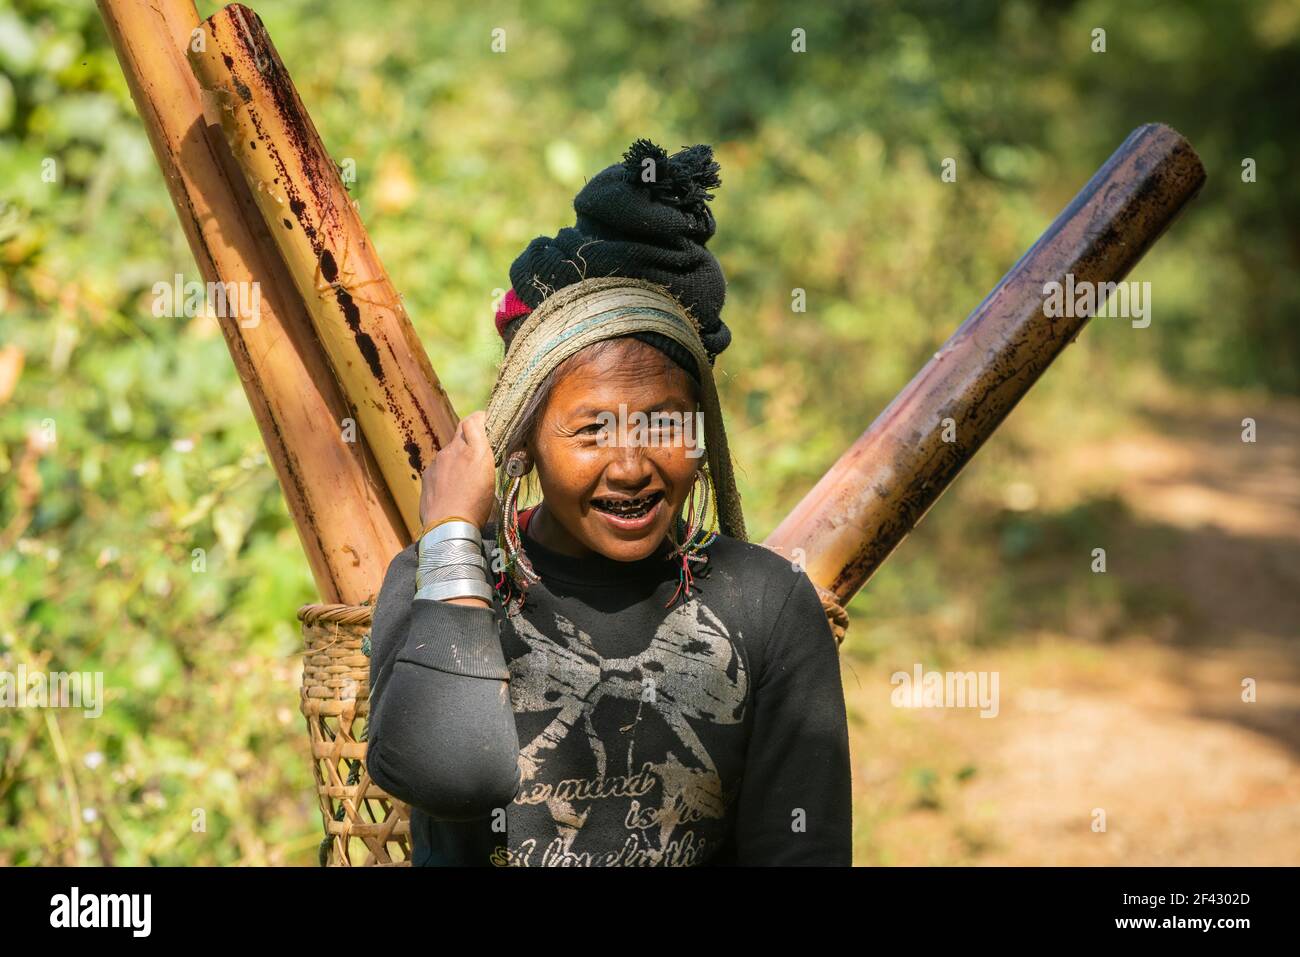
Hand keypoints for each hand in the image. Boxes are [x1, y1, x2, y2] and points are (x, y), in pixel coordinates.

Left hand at [419, 410, 497, 530]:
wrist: (447, 526)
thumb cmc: (476, 507)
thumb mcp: (491, 481)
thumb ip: (484, 459)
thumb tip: (482, 451)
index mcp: (476, 451)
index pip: (473, 420)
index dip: (479, 418)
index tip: (484, 421)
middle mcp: (455, 450)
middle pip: (460, 433)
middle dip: (469, 437)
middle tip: (477, 450)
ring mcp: (438, 461)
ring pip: (450, 451)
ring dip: (457, 457)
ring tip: (464, 477)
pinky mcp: (428, 473)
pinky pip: (439, 466)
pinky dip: (445, 471)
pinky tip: (450, 487)